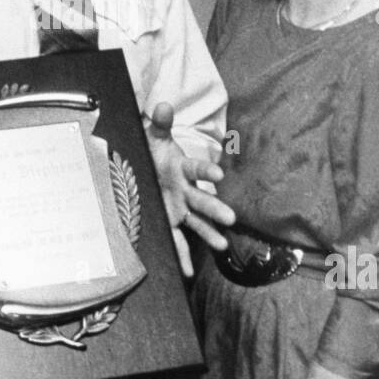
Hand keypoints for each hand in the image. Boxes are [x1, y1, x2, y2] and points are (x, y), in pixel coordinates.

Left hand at [147, 102, 235, 276]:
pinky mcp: (171, 221)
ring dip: (209, 232)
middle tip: (231, 217)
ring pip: (196, 222)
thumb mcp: (154, 136)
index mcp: (183, 168)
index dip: (207, 171)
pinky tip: (187, 272)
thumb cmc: (155, 151)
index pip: (197, 169)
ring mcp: (180, 208)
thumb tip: (162, 106)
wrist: (148, 166)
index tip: (218, 175)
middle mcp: (185, 190)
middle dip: (215, 208)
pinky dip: (182, 255)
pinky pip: (178, 240)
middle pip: (202, 200)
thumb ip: (160, 123)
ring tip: (222, 244)